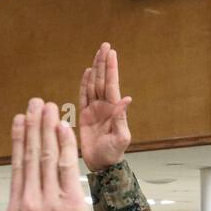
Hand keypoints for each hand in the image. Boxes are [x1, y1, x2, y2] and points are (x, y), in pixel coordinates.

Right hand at [0, 98, 92, 210]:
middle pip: (30, 155)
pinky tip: (64, 128)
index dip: (18, 141)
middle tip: (34, 104)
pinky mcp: (71, 205)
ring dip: (47, 128)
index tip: (19, 123)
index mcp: (15, 210)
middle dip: (32, 126)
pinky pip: (66, 167)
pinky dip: (64, 145)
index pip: (17, 166)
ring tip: (48, 108)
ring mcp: (50, 202)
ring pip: (47, 156)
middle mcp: (30, 201)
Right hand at [78, 42, 132, 171]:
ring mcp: (95, 110)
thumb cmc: (113, 154)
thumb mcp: (121, 138)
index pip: (111, 84)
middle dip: (104, 63)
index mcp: (113, 109)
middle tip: (105, 45)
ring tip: (98, 54)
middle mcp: (105, 106)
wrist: (102, 165)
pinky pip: (84, 96)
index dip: (111, 68)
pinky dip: (85, 84)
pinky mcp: (86, 116)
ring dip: (96, 69)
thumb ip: (122, 119)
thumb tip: (127, 99)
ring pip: (94, 85)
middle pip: (103, 80)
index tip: (111, 53)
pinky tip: (87, 73)